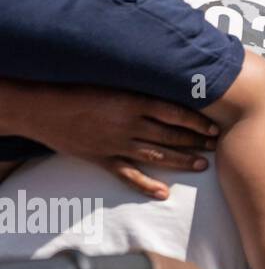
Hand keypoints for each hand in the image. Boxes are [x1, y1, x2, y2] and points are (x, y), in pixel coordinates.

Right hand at [15, 83, 216, 199]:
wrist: (43, 107)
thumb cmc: (79, 86)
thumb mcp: (115, 78)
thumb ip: (141, 82)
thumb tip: (172, 75)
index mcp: (133, 101)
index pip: (174, 113)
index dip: (197, 122)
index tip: (214, 126)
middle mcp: (128, 124)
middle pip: (170, 136)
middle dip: (196, 141)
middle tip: (217, 145)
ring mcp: (115, 144)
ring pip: (155, 155)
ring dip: (180, 161)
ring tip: (202, 164)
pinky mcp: (102, 159)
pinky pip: (127, 175)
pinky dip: (146, 185)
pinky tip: (163, 193)